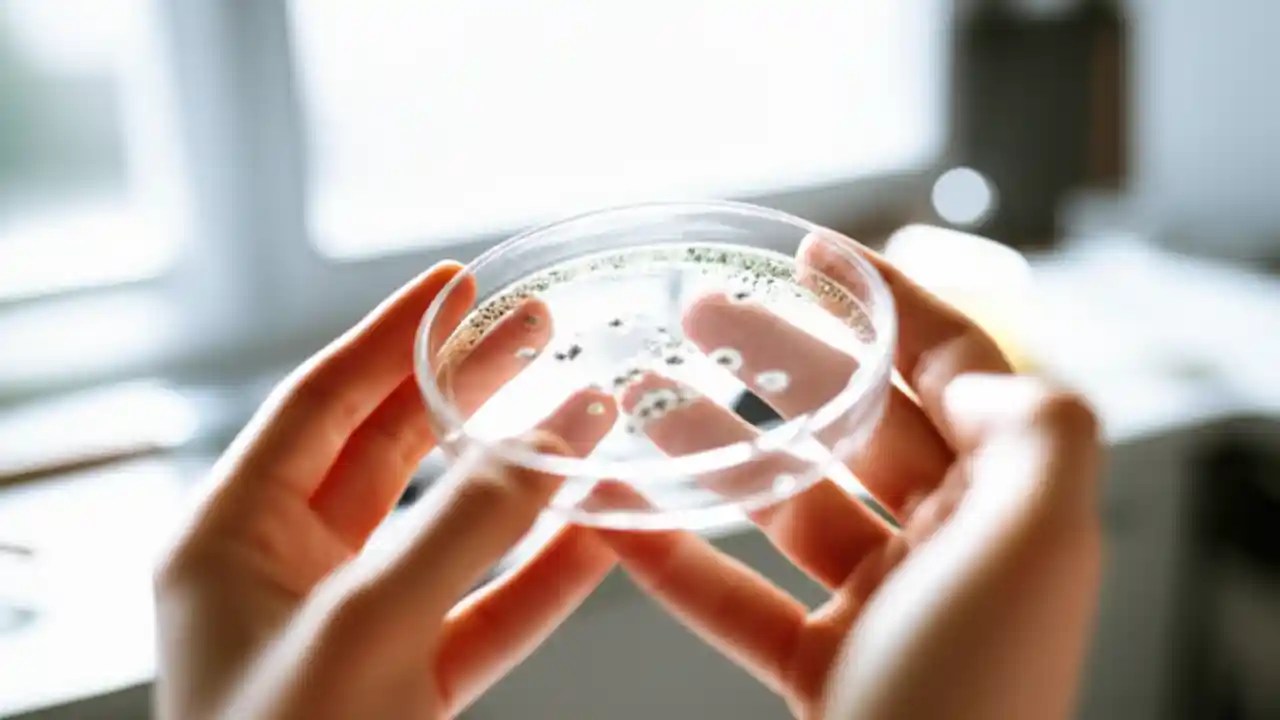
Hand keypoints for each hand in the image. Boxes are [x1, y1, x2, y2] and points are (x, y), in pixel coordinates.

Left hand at [154, 263, 617, 719]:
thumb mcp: (367, 628)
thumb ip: (465, 526)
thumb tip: (562, 427)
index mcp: (230, 538)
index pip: (319, 401)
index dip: (392, 335)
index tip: (457, 285)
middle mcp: (284, 572)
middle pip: (386, 448)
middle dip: (464, 386)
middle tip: (536, 329)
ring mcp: (349, 628)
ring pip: (444, 527)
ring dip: (517, 473)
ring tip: (584, 409)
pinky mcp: (404, 686)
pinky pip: (483, 610)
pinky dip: (542, 573)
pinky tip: (600, 532)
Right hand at [598, 234, 1101, 718]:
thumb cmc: (974, 695)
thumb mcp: (1039, 540)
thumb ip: (1041, 425)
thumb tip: (987, 367)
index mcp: (1015, 506)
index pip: (957, 370)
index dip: (886, 302)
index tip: (808, 256)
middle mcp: (956, 550)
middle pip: (860, 424)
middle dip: (781, 361)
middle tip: (701, 316)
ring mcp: (887, 610)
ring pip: (788, 507)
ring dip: (712, 455)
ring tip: (641, 407)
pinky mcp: (823, 670)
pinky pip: (741, 599)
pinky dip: (677, 559)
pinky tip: (618, 521)